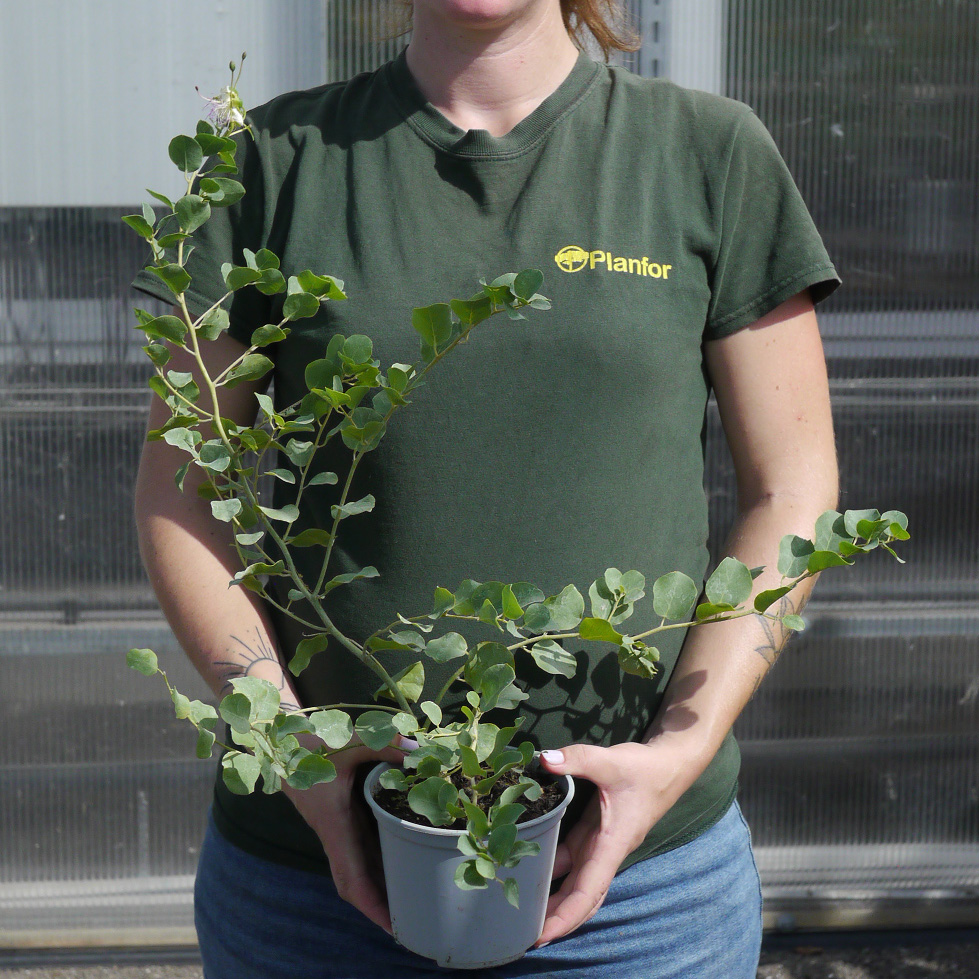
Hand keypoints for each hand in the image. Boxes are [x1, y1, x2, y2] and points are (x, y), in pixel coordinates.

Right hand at [282, 736, 407, 933]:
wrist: (279, 741)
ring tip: (410, 901)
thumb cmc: (307, 744)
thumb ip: (381, 744)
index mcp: (335, 825)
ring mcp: (337, 828)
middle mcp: (335, 834)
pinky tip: (398, 863)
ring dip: (378, 887)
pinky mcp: (340, 818)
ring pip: (356, 868)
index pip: (351, 878)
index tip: (392, 927)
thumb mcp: (346, 741)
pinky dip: (375, 863)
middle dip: (378, 906)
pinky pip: (358, 849)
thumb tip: (416, 750)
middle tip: (410, 923)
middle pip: (354, 883)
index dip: (372, 905)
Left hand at [535, 739, 698, 945]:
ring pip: (576, 880)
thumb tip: (544, 759)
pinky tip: (530, 869)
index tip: (542, 935)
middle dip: (556, 917)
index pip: (588, 890)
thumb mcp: (611, 760)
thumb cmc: (645, 769)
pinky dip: (554, 869)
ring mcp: (600, 844)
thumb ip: (578, 759)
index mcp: (612, 844)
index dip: (566, 915)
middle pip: (581, 896)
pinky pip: (572, 859)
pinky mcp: (595, 832)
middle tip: (523, 934)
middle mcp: (605, 851)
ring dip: (553, 897)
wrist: (668, 765)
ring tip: (521, 911)